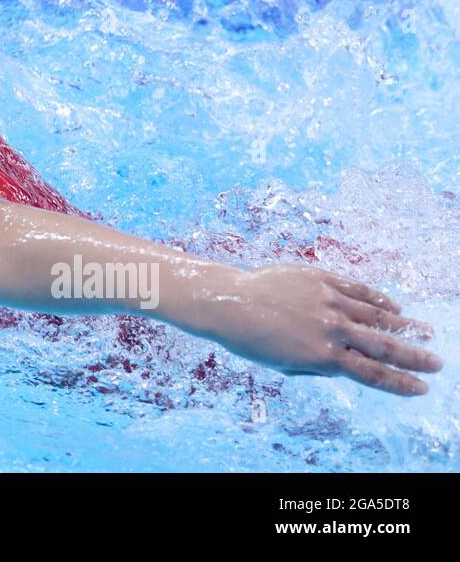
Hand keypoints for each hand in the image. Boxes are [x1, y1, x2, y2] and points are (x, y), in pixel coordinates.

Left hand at [203, 264, 441, 394]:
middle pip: (383, 346)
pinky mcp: (320, 279)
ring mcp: (328, 301)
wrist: (228, 301)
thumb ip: (320, 365)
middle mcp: (330, 329)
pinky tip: (393, 308)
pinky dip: (379, 300)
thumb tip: (347, 363)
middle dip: (414, 356)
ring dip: (404, 326)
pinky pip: (358, 291)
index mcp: (322, 357)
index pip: (372, 374)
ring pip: (376, 316)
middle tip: (437, 363)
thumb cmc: (251, 339)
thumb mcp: (286, 364)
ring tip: (424, 332)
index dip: (400, 382)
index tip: (421, 387)